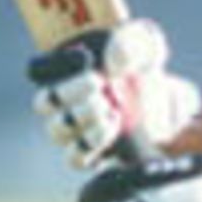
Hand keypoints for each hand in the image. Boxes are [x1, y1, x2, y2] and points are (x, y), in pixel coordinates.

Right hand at [29, 19, 199, 168]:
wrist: (163, 100)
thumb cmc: (142, 66)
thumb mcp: (145, 45)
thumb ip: (132, 43)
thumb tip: (114, 58)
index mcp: (65, 68)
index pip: (38, 70)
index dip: (52, 66)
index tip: (83, 58)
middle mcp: (61, 100)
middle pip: (44, 103)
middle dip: (69, 93)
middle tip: (98, 83)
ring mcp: (73, 130)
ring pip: (57, 132)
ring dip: (81, 119)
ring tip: (110, 108)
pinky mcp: (90, 154)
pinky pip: (75, 158)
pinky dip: (91, 144)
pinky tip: (113, 127)